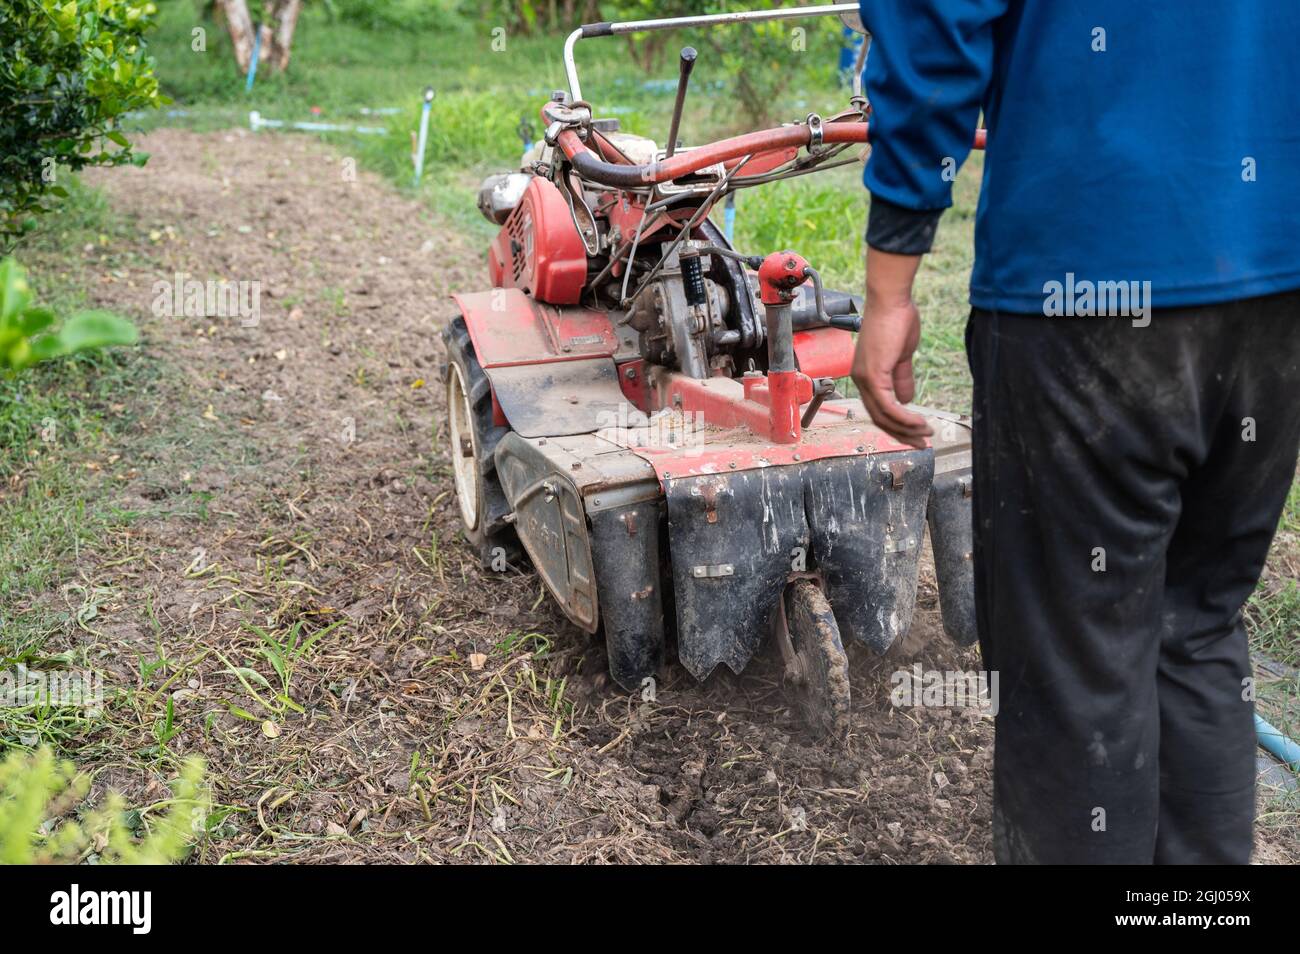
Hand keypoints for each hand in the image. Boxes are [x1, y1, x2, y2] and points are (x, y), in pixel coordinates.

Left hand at [851, 249, 932, 447]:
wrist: (891, 301)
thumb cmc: (896, 320)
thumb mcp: (901, 356)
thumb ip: (902, 378)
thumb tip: (907, 400)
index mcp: (866, 375)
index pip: (879, 409)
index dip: (897, 425)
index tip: (915, 434)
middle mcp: (861, 380)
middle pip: (879, 418)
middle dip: (901, 434)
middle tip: (921, 444)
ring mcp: (865, 378)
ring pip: (884, 416)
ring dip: (906, 429)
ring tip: (925, 434)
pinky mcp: (873, 375)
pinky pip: (889, 407)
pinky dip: (904, 418)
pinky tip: (918, 423)